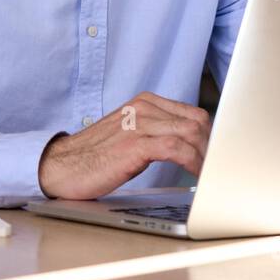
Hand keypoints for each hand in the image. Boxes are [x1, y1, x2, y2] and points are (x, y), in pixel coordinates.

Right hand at [38, 92, 210, 199]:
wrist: (60, 166)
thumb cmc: (94, 156)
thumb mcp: (130, 134)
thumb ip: (156, 133)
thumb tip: (188, 148)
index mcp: (145, 103)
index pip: (193, 114)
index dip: (211, 137)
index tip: (218, 157)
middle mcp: (144, 108)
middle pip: (198, 122)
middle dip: (213, 147)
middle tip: (218, 170)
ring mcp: (140, 124)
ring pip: (192, 134)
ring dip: (207, 157)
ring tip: (211, 176)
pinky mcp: (136, 144)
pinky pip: (178, 150)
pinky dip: (194, 163)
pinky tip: (196, 176)